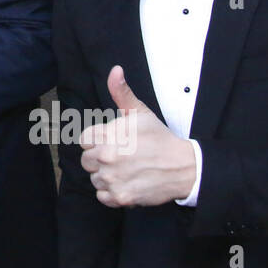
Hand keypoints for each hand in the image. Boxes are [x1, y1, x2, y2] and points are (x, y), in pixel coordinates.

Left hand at [79, 65, 196, 206]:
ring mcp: (113, 179)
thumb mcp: (140, 112)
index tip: (113, 142)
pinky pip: (102, 196)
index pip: (83, 140)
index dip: (98, 141)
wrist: (183, 167)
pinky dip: (112, 193)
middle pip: (86, 160)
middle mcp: (106, 158)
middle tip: (121, 157)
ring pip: (94, 179)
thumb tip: (115, 70)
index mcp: (107, 136)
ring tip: (126, 170)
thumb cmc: (160, 138)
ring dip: (106, 176)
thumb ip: (122, 92)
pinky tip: (126, 183)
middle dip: (100, 158)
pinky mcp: (120, 197)